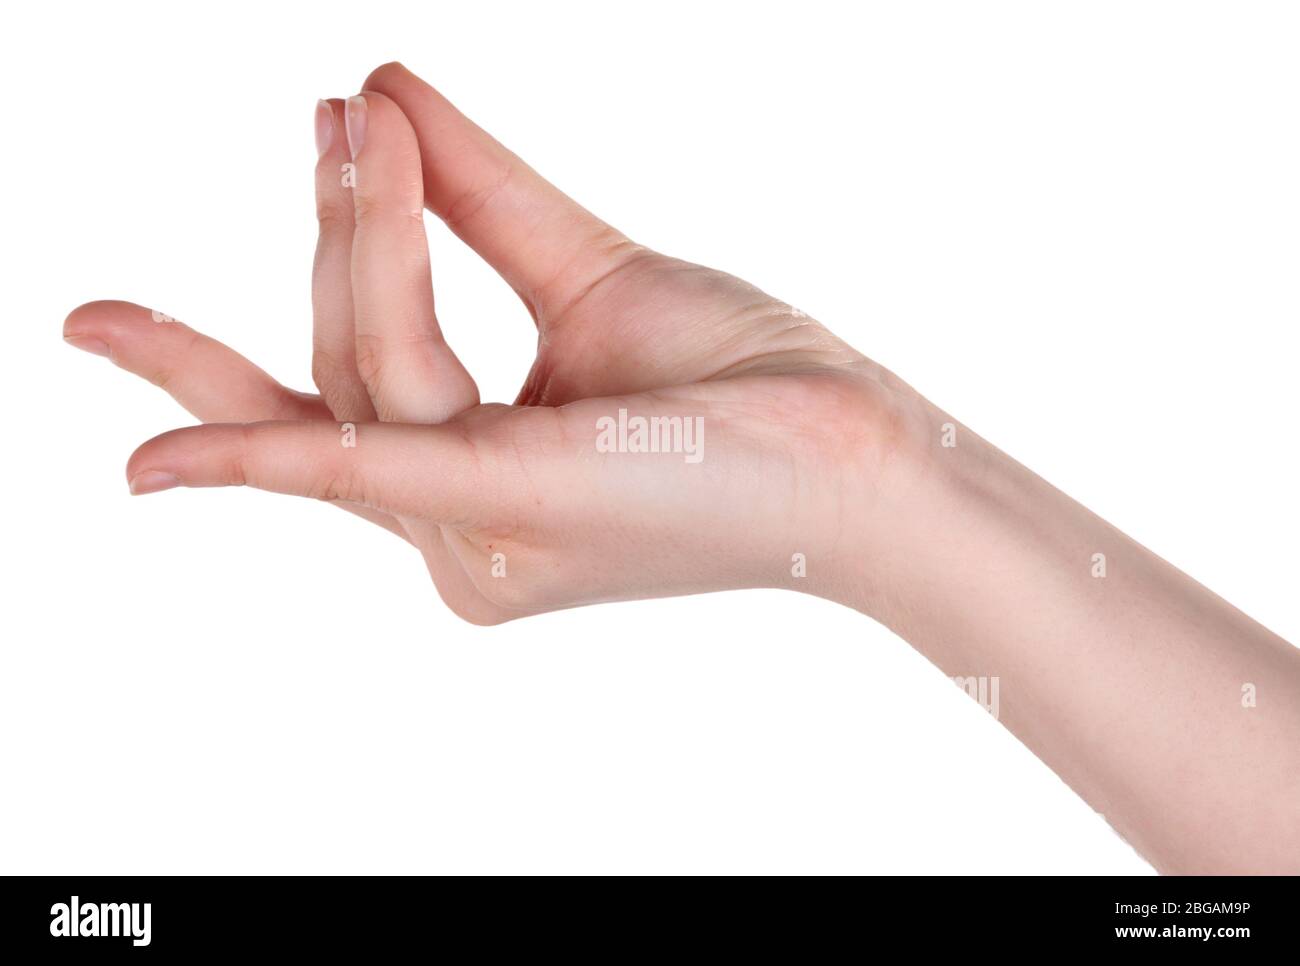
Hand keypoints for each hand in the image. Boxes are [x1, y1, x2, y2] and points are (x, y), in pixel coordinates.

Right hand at [64, 63, 920, 623]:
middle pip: (344, 371)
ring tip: (367, 126)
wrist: (864, 452)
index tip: (156, 278)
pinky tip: (158, 466)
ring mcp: (479, 540)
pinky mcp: (515, 511)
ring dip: (362, 235)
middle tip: (336, 120)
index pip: (336, 403)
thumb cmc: (738, 384)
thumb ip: (474, 200)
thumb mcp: (586, 274)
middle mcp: (459, 538)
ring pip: (367, 371)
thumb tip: (375, 88)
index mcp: (472, 490)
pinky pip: (370, 460)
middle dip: (335, 240)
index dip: (246, 336)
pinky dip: (259, 455)